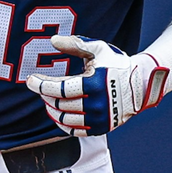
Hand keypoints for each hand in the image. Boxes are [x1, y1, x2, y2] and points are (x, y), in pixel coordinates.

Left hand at [26, 35, 169, 136]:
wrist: (141, 84)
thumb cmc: (117, 64)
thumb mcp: (98, 49)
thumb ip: (75, 44)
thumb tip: (53, 40)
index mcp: (94, 84)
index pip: (59, 89)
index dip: (40, 85)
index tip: (30, 80)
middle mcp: (97, 104)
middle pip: (59, 104)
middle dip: (44, 95)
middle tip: (39, 87)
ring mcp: (100, 119)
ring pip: (65, 120)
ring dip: (51, 110)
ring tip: (47, 100)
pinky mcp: (102, 128)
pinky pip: (75, 132)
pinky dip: (62, 124)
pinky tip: (57, 113)